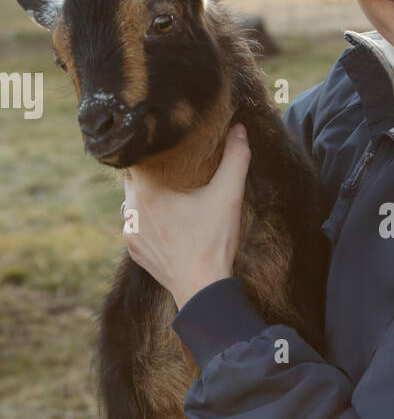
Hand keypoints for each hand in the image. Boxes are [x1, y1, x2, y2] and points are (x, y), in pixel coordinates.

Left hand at [122, 124, 250, 309]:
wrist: (202, 290)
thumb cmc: (213, 243)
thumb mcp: (228, 197)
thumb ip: (235, 159)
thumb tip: (239, 128)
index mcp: (146, 192)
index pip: (135, 156)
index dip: (148, 147)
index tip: (164, 142)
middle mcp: (129, 211)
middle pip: (133, 178)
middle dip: (150, 170)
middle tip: (172, 164)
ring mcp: (129, 233)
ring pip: (133, 202)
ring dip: (149, 196)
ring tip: (171, 192)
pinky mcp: (134, 251)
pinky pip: (136, 225)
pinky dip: (149, 219)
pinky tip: (169, 220)